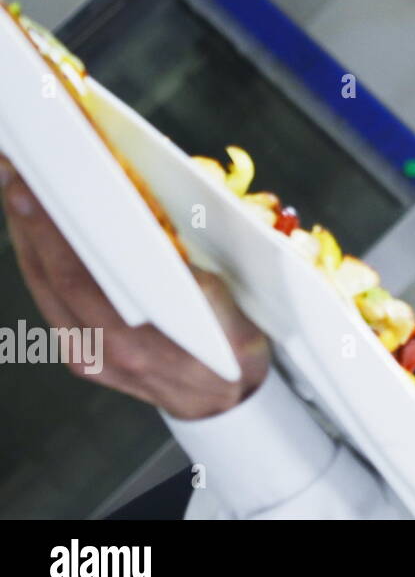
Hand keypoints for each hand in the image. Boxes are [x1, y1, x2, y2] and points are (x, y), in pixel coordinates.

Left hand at [0, 153, 269, 419]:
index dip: (51, 232)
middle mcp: (103, 352)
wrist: (223, 403)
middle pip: (49, 277)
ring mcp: (86, 356)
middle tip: (17, 173)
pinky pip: (50, 302)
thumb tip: (161, 236)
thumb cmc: (231, 352)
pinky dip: (39, 262)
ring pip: (43, 289)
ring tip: (21, 194)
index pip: (79, 277)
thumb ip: (194, 280)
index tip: (35, 190)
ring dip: (27, 237)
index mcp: (140, 344)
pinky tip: (38, 237)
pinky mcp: (82, 356)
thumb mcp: (229, 313)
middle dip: (29, 221)